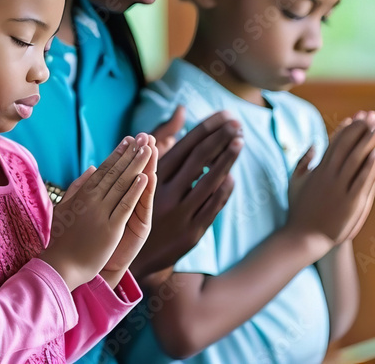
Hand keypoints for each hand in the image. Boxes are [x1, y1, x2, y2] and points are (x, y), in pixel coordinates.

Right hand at [40, 136, 152, 289]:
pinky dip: (135, 191)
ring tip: (148, 150)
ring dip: (136, 165)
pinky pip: (125, 205)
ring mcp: (101, 213)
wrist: (61, 266)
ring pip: (122, 184)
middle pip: (115, 172)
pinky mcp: (110, 228)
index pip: (104, 170)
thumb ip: (78, 187)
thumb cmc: (62, 239)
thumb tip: (91, 168)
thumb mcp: (65, 207)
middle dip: (131, 154)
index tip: (129, 141)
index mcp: (83, 194)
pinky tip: (144, 178)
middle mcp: (92, 199)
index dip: (118, 154)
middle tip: (143, 138)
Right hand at [130, 111, 242, 280]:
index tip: (224, 116)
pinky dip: (224, 189)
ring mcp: (180, 214)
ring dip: (227, 159)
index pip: (184, 146)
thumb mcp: (141, 179)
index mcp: (151, 178)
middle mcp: (164, 194)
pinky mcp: (191, 232)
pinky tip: (232, 176)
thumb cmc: (138, 208)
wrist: (134, 258)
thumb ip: (160, 151)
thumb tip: (177, 116)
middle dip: (220, 138)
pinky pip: (213, 206)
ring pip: (210, 182)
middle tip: (237, 123)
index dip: (206, 129)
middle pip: (198, 160)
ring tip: (240, 141)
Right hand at [284, 111, 374, 258]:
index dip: (348, 129)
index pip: (335, 143)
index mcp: (319, 170)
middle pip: (348, 147)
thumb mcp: (295, 181)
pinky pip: (363, 181)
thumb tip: (313, 144)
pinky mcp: (351, 203)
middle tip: (373, 116)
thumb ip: (303, 162)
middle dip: (361, 130)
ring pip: (357, 160)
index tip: (358, 117)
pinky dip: (372, 166)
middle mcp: (329, 176)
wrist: (304, 236)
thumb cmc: (299, 209)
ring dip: (370, 142)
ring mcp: (340, 189)